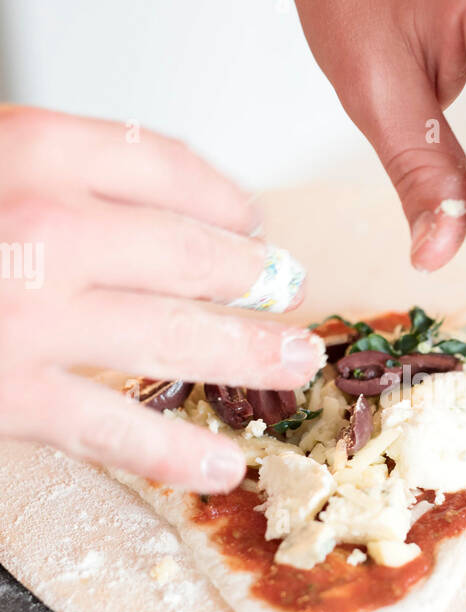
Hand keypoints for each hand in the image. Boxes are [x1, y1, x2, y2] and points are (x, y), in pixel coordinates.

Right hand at [0, 107, 321, 488]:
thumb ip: (36, 169)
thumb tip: (131, 205)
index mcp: (28, 149)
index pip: (160, 162)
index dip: (220, 194)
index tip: (248, 215)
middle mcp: (45, 225)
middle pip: (189, 251)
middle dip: (250, 276)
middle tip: (285, 288)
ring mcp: (32, 316)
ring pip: (175, 339)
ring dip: (247, 353)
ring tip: (291, 362)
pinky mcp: (10, 395)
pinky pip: (115, 428)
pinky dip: (176, 450)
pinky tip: (220, 463)